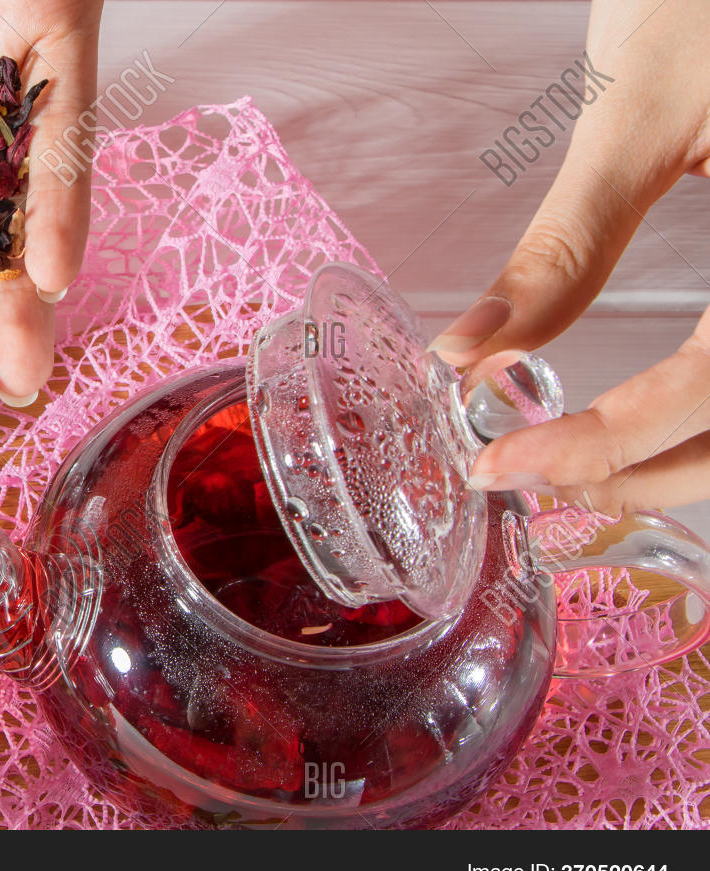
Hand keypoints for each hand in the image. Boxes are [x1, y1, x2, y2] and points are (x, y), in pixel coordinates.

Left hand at [430, 0, 709, 513]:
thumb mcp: (640, 114)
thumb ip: (564, 244)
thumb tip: (466, 354)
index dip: (611, 442)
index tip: (505, 464)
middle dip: (642, 472)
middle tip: (530, 475)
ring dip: (681, 460)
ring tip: (574, 463)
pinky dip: (706, 417)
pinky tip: (644, 425)